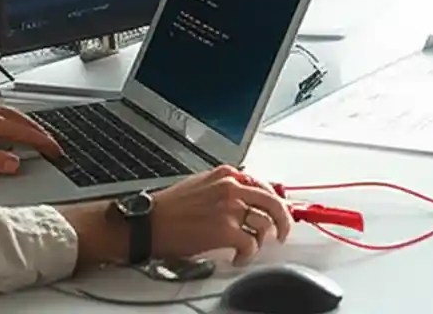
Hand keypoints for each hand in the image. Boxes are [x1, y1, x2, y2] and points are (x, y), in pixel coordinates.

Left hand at [0, 105, 62, 174]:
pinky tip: (14, 128)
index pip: (24, 131)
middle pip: (23, 121)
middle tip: (54, 146)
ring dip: (31, 126)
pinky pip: (6, 115)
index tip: (55, 150)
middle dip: (41, 133)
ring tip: (40, 137)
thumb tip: (14, 163)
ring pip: (16, 116)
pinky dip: (18, 122)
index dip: (42, 141)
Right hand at [151, 166, 292, 264]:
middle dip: (283, 219)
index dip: (274, 201)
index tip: (278, 211)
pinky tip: (238, 257)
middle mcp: (232, 187)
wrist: (149, 223)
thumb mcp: (201, 185)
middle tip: (282, 232)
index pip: (263, 185)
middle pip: (273, 202)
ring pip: (265, 224)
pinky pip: (251, 244)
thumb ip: (226, 188)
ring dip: (261, 240)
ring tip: (250, 247)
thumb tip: (247, 199)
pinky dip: (248, 254)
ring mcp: (230, 208)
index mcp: (226, 174)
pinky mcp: (226, 230)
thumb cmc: (168, 208)